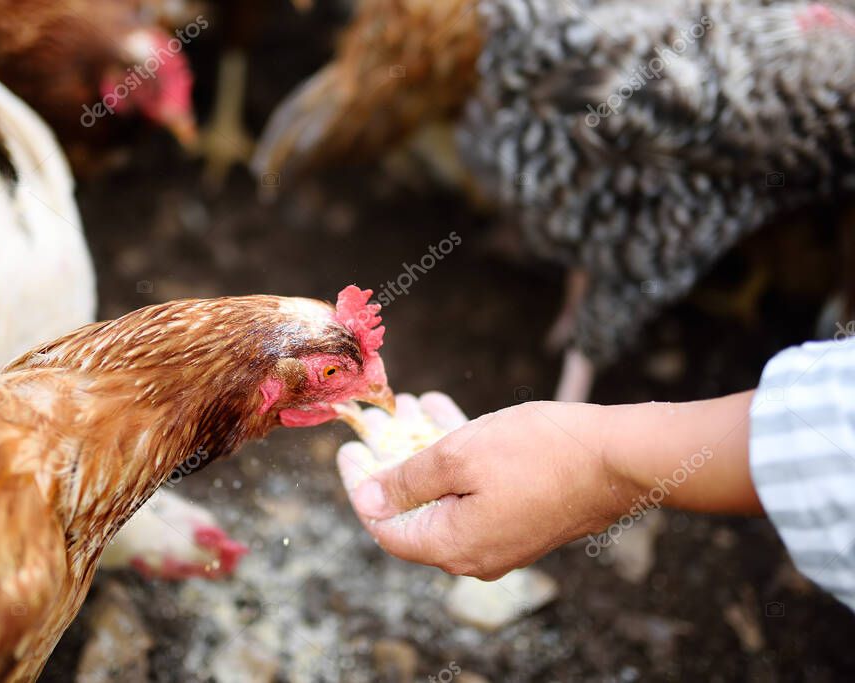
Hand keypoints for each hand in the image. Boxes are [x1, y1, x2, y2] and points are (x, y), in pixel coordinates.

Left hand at [337, 393, 627, 579]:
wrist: (620, 459)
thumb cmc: (540, 453)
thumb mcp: (459, 457)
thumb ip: (407, 482)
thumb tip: (368, 501)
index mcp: (452, 546)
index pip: (384, 527)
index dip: (359, 487)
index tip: (349, 449)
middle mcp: (474, 553)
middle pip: (415, 509)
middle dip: (395, 459)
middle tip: (383, 419)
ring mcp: (502, 538)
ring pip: (447, 492)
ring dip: (428, 449)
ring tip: (414, 405)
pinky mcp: (523, 518)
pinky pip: (476, 489)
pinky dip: (460, 455)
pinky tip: (448, 412)